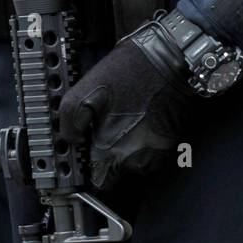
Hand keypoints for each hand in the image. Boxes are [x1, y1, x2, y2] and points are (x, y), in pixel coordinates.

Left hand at [58, 28, 196, 191]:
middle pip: (116, 173)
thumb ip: (71, 121)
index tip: (88, 153)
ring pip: (134, 163)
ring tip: (125, 121)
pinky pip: (151, 153)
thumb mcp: (86, 90)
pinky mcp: (171, 144)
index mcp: (113, 150)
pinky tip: (140, 119)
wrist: (170, 60)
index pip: (97, 182)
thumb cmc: (130, 72)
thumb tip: (72, 138)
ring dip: (126, 149)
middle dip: (108, 157)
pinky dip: (144, 142)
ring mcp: (157, 154)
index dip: (90, 169)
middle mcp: (137, 159)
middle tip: (106, 130)